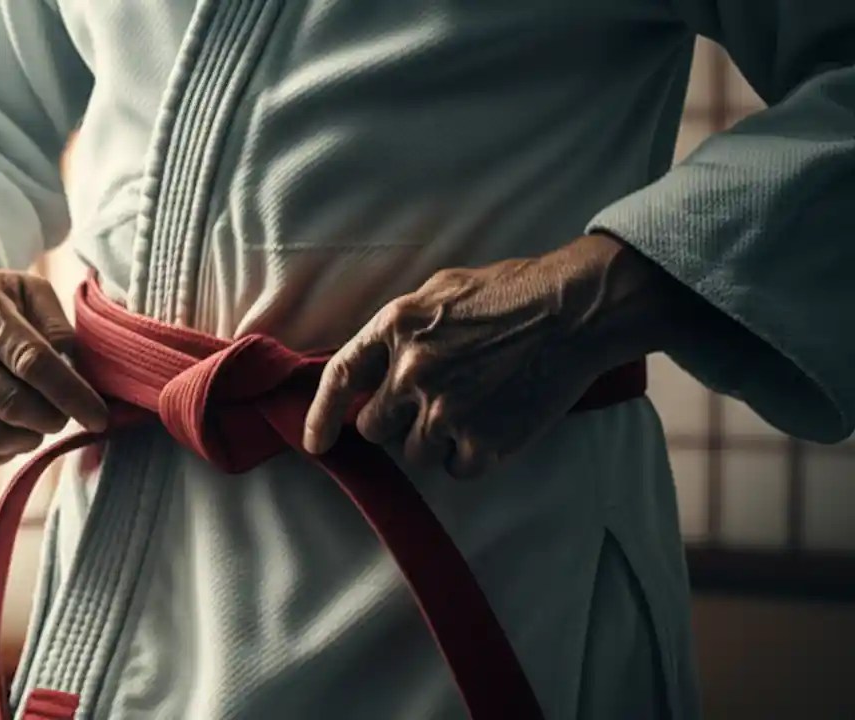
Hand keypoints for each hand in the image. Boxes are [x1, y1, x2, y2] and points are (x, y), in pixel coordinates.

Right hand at [0, 238, 108, 466]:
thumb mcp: (31, 292)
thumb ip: (60, 329)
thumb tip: (80, 375)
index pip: (31, 361)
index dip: (71, 394)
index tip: (99, 417)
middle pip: (11, 403)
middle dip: (52, 419)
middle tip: (65, 416)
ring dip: (30, 439)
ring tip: (39, 423)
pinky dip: (2, 453)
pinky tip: (13, 434)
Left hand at [304, 234, 679, 477]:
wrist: (575, 312)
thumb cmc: (511, 293)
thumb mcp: (441, 289)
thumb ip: (400, 328)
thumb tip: (372, 366)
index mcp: (396, 328)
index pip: (338, 379)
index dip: (319, 416)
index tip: (315, 445)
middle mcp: (412, 372)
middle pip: (375, 428)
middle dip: (397, 420)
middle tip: (434, 401)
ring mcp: (446, 411)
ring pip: (416, 452)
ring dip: (436, 439)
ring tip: (475, 405)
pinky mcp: (482, 444)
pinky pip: (456, 469)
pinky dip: (471, 456)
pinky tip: (494, 423)